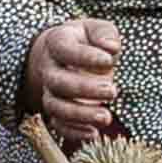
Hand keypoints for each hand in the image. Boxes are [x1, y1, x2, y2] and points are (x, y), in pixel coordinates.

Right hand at [23, 18, 122, 145]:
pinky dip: (74, 133)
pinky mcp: (56, 111)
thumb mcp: (95, 29)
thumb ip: (104, 33)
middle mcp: (49, 69)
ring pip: (55, 107)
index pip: (65, 50)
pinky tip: (94, 133)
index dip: (85, 56)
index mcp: (57, 43)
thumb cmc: (85, 42)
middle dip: (85, 89)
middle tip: (112, 91)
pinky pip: (58, 125)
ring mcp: (50, 92)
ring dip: (80, 115)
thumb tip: (111, 47)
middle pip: (58, 82)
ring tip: (106, 117)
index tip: (108, 60)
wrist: (63, 57)